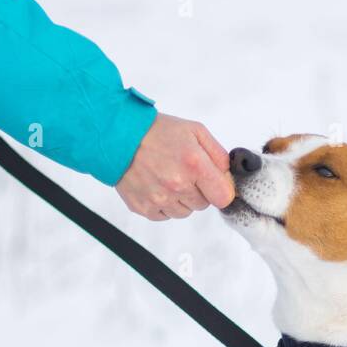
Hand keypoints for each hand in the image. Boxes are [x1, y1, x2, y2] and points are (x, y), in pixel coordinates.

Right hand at [116, 112, 234, 219]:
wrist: (118, 136)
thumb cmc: (156, 131)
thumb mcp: (195, 131)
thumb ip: (218, 154)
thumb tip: (227, 175)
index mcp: (194, 165)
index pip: (223, 197)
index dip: (220, 190)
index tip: (213, 183)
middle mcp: (177, 185)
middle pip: (203, 205)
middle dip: (198, 191)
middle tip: (184, 172)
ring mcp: (159, 199)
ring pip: (184, 212)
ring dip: (180, 199)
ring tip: (168, 177)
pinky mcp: (143, 207)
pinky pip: (164, 215)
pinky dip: (163, 204)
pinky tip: (156, 185)